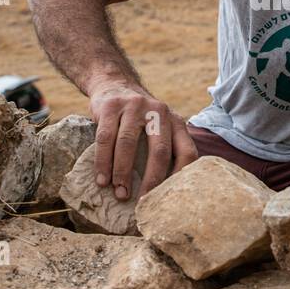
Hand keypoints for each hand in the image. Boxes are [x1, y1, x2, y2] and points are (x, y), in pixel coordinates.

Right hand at [87, 82, 197, 199]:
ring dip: (122, 174)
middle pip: (158, 151)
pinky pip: (106, 138)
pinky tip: (101, 180)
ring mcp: (134, 106)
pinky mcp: (111, 106)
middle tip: (143, 204)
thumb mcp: (160, 127)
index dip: (181, 178)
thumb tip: (168, 194)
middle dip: (151, 181)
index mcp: (176, 122)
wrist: (114, 84)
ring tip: (119, 194)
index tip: (170, 200)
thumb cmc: (140, 119)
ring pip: (128, 144)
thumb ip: (167, 149)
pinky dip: (103, 162)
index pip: (187, 152)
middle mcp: (159, 111)